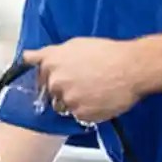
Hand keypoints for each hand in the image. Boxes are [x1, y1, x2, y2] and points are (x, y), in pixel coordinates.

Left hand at [22, 37, 145, 122]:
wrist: (132, 68)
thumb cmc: (108, 54)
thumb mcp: (75, 45)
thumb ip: (49, 54)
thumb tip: (28, 57)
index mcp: (51, 62)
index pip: (36, 75)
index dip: (47, 77)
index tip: (56, 78)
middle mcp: (55, 81)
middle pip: (49, 92)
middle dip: (62, 89)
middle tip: (84, 83)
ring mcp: (67, 99)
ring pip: (63, 106)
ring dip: (73, 102)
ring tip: (94, 91)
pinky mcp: (80, 114)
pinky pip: (77, 116)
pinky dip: (87, 111)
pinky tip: (99, 99)